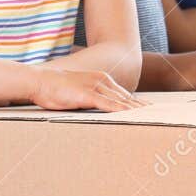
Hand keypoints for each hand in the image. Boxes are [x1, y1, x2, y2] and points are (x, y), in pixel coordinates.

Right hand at [29, 68, 143, 111]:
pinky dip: (121, 111)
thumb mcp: (77, 91)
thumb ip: (89, 97)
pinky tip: (130, 116)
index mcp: (100, 78)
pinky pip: (109, 105)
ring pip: (121, 101)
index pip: (122, 93)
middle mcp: (102, 80)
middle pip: (126, 97)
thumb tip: (95, 107)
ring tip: (149, 117)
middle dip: (140, 107)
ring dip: (135, 110)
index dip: (136, 102)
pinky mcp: (88, 95)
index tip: (147, 109)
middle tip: (156, 114)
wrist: (39, 80)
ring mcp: (96, 87)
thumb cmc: (54, 88)